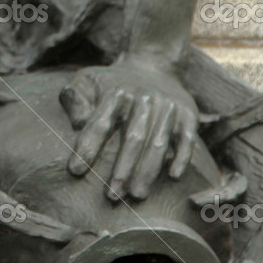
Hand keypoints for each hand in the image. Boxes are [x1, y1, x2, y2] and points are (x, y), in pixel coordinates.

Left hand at [59, 57, 197, 201]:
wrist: (153, 65)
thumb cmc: (112, 84)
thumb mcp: (86, 81)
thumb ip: (74, 98)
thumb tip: (77, 123)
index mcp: (116, 94)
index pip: (100, 124)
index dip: (87, 148)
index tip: (74, 171)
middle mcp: (144, 99)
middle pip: (132, 137)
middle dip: (121, 169)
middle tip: (111, 197)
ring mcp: (167, 106)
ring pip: (158, 142)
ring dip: (148, 170)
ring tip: (137, 195)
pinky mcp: (188, 114)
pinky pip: (187, 138)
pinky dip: (181, 157)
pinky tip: (173, 176)